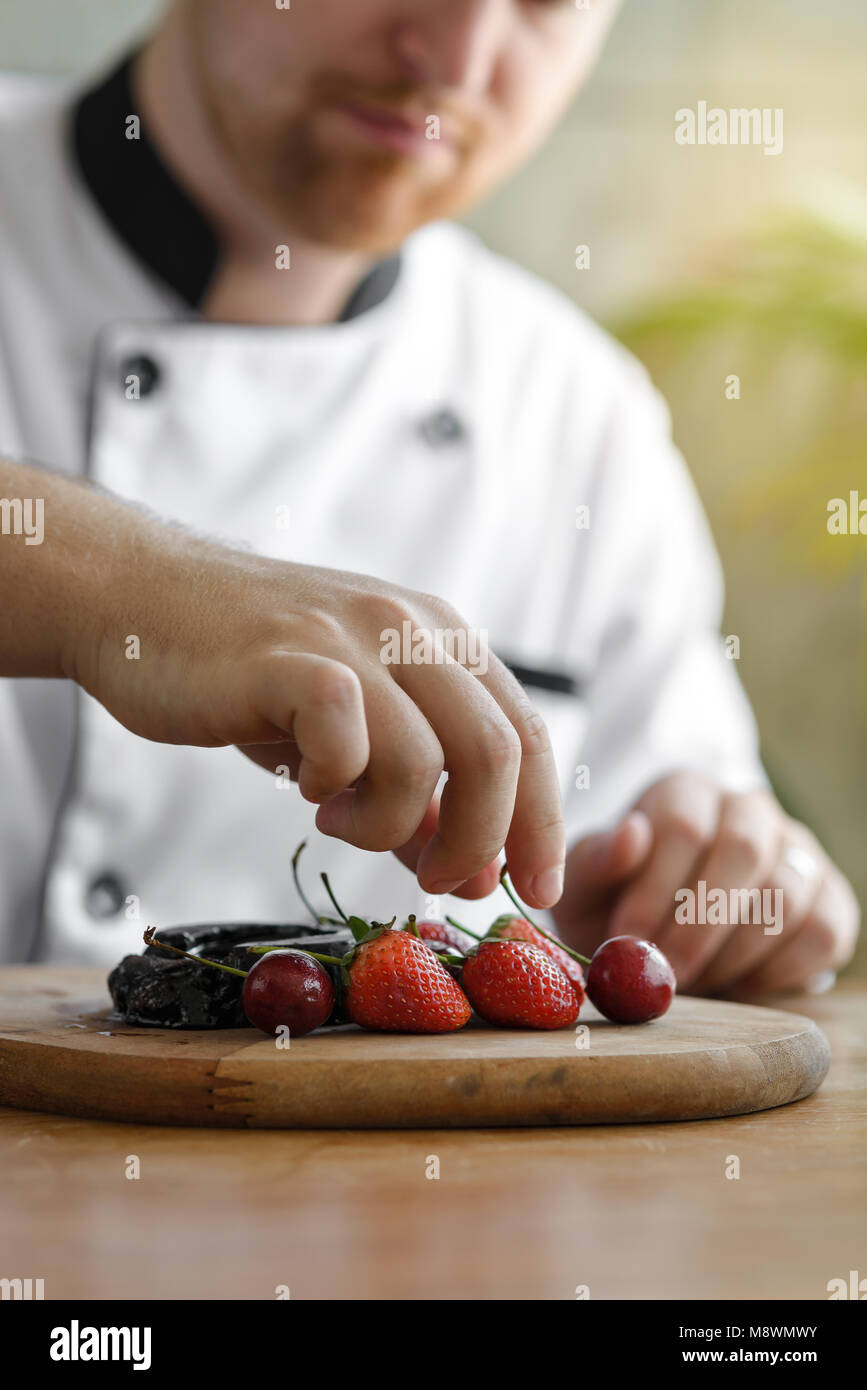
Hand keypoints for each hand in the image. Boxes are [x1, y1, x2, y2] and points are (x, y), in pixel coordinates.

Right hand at [73, 512, 563, 908]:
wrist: (141, 601)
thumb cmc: (250, 671)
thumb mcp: (353, 725)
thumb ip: (414, 790)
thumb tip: (469, 868)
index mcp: (442, 637)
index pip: (528, 734)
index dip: (543, 821)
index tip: (537, 890)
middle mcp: (411, 627)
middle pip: (498, 751)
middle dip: (480, 841)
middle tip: (437, 880)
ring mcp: (352, 637)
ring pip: (426, 760)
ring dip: (387, 823)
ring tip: (338, 817)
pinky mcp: (292, 661)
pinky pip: (347, 745)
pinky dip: (333, 787)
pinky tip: (303, 784)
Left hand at [552, 771, 858, 996]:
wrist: (665, 935)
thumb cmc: (618, 903)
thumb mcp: (588, 885)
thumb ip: (597, 861)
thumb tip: (632, 833)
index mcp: (686, 791)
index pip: (683, 823)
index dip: (655, 888)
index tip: (627, 939)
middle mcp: (748, 808)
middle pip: (743, 851)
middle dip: (698, 925)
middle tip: (667, 973)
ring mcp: (797, 849)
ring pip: (785, 895)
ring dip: (733, 953)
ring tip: (694, 982)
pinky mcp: (830, 897)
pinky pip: (823, 933)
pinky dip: (778, 972)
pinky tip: (736, 984)